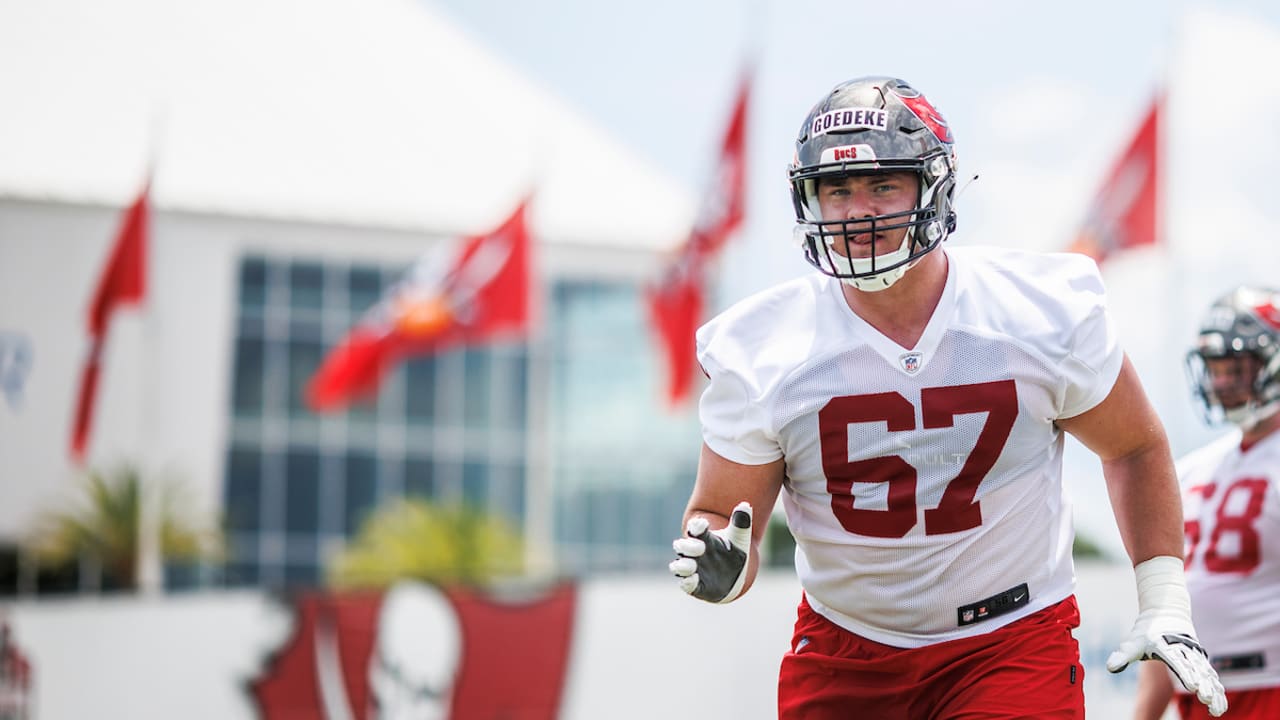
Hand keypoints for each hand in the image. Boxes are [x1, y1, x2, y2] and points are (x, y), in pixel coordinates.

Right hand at [668, 501, 752, 603]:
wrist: (735, 577)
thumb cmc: (733, 553)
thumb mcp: (739, 537)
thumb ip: (741, 522)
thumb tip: (745, 505)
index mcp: (704, 538)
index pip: (695, 528)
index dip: (696, 526)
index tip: (703, 525)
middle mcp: (694, 554)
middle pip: (681, 546)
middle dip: (687, 546)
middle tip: (701, 547)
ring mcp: (694, 570)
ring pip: (678, 566)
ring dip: (682, 566)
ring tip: (692, 566)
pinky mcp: (696, 586)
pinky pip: (686, 585)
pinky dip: (687, 583)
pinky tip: (695, 580)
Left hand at [1106, 556, 1226, 716]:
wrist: (1165, 612)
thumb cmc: (1147, 631)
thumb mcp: (1133, 642)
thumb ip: (1123, 656)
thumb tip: (1111, 668)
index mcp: (1167, 645)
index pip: (1177, 661)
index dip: (1186, 673)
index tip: (1193, 686)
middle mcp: (1184, 649)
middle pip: (1196, 668)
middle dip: (1203, 684)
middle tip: (1206, 698)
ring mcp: (1194, 654)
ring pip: (1207, 673)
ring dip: (1213, 690)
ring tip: (1217, 709)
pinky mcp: (1200, 659)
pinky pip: (1210, 674)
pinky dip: (1216, 688)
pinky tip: (1219, 704)